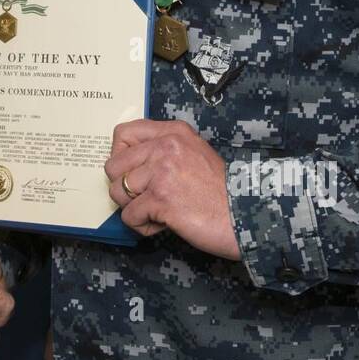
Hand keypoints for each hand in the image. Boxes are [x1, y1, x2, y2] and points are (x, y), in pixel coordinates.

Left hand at [105, 119, 240, 259]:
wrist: (245, 214)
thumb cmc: (221, 190)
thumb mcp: (194, 152)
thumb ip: (164, 149)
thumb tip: (129, 161)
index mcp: (173, 133)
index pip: (123, 133)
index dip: (120, 156)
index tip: (132, 171)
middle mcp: (165, 147)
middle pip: (113, 166)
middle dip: (124, 188)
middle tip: (145, 198)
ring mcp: (162, 172)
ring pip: (117, 191)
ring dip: (133, 208)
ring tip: (157, 212)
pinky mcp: (161, 199)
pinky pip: (129, 216)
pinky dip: (142, 226)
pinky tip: (163, 224)